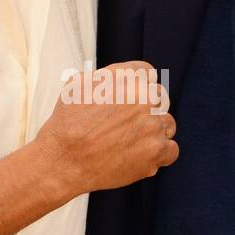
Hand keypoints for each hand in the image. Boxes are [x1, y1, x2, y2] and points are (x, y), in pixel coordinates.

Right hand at [37, 61, 177, 194]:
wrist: (63, 160)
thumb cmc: (66, 124)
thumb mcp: (78, 84)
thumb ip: (107, 75)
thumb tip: (119, 75)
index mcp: (128, 78)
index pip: (148, 74)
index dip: (138, 87)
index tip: (131, 100)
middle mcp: (145, 98)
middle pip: (160, 99)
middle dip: (146, 109)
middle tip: (127, 124)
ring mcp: (153, 125)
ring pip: (167, 124)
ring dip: (154, 132)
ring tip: (130, 142)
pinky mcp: (157, 151)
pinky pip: (171, 149)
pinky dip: (159, 154)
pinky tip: (141, 156)